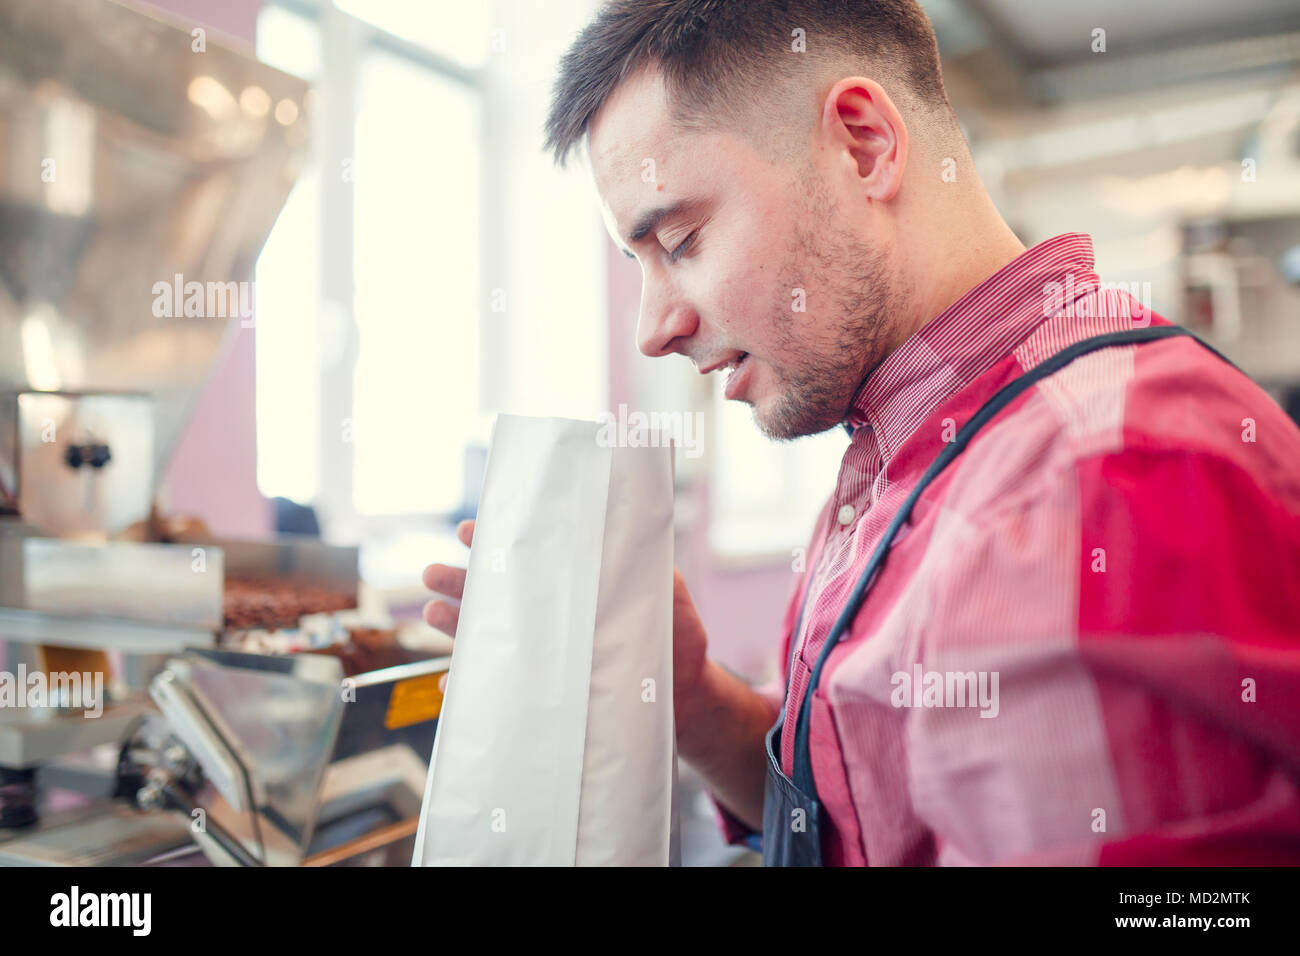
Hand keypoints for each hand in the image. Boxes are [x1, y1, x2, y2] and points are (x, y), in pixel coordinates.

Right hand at [420, 520, 711, 722]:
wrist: (688, 701)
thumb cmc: (679, 644)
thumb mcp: (671, 599)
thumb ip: (650, 573)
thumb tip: (630, 543)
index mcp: (576, 587)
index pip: (532, 558)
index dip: (500, 541)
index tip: (472, 529)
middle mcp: (553, 619)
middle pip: (497, 594)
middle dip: (460, 580)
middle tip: (433, 572)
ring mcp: (546, 656)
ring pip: (488, 636)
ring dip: (455, 625)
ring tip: (432, 612)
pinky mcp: (546, 694)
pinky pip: (498, 692)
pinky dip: (471, 690)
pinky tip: (452, 685)